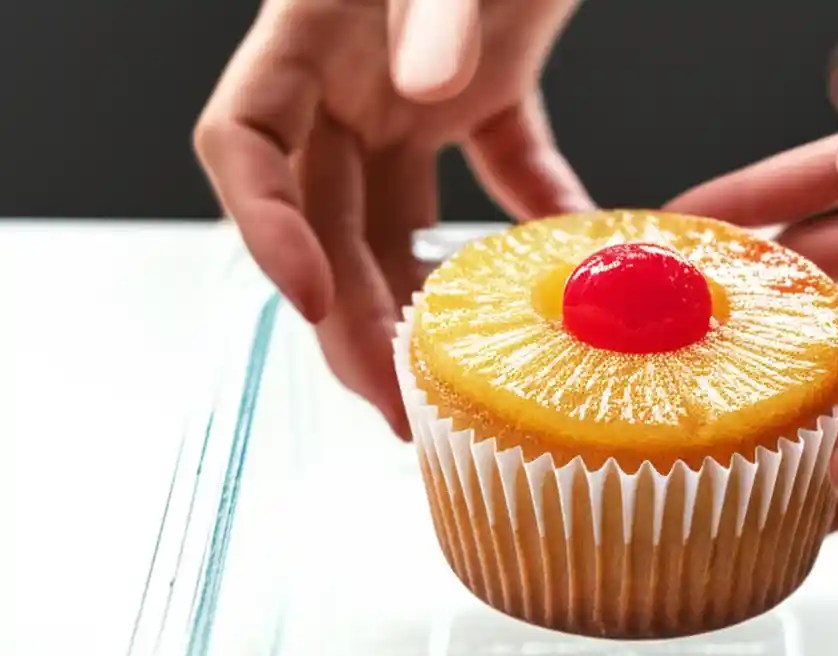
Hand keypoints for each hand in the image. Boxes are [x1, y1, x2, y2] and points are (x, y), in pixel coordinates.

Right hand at [195, 0, 590, 438]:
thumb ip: (429, 7)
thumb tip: (422, 85)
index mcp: (306, 40)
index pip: (244, 147)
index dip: (263, 232)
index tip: (313, 301)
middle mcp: (347, 80)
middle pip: (320, 219)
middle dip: (349, 317)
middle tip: (394, 405)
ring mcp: (411, 94)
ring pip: (394, 220)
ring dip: (421, 303)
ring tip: (454, 386)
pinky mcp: (484, 94)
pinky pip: (496, 174)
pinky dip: (528, 218)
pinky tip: (563, 260)